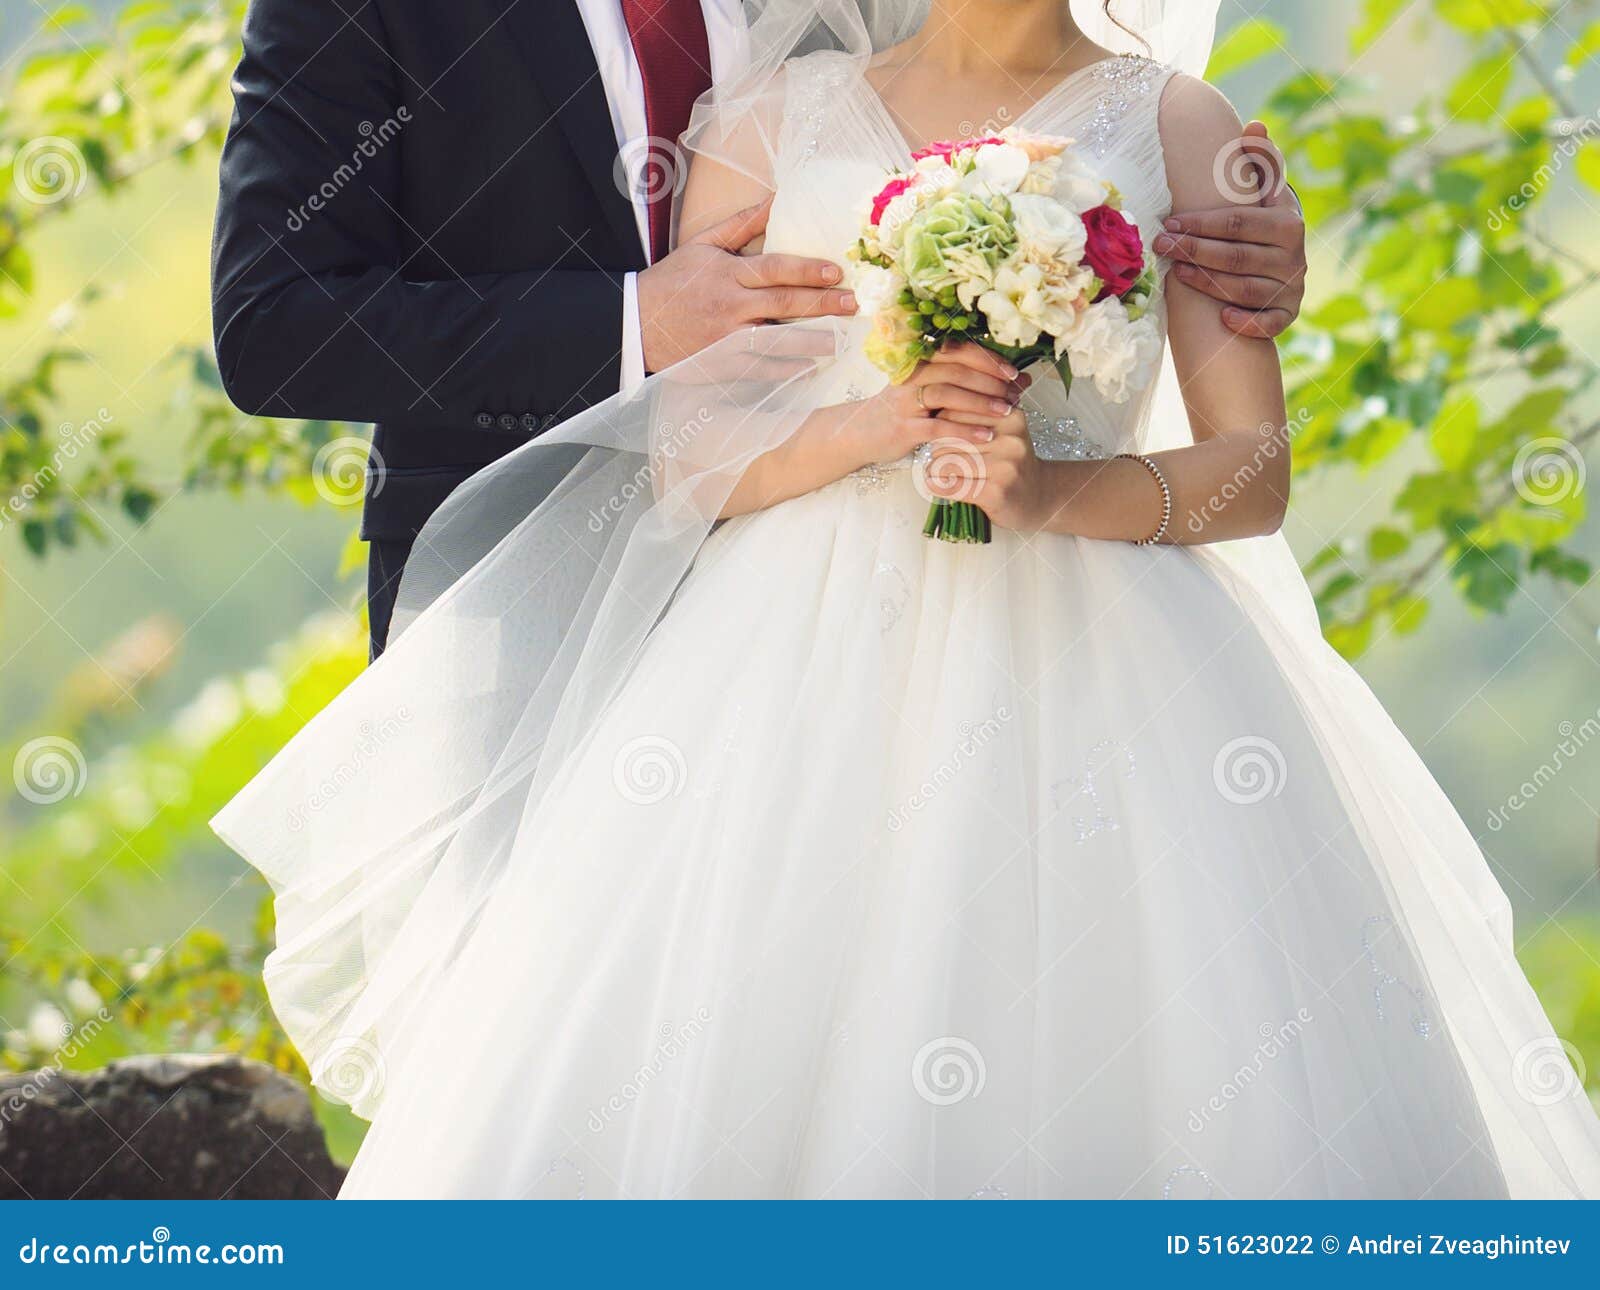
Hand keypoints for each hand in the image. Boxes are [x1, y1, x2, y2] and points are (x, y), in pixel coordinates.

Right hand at [637, 198, 858, 371]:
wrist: (638, 325)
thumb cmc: (675, 281)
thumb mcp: (703, 245)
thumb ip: (743, 225)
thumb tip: (778, 199)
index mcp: (727, 275)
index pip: (774, 270)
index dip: (806, 271)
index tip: (835, 272)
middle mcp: (730, 308)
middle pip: (784, 304)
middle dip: (822, 305)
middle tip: (852, 305)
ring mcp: (727, 340)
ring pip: (778, 341)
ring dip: (813, 342)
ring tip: (841, 340)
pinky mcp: (724, 365)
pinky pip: (762, 369)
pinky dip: (788, 369)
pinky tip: (811, 366)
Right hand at [848, 343, 1029, 465]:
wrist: (861, 434)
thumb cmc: (904, 411)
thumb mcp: (931, 391)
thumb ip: (966, 383)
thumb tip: (1016, 378)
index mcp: (920, 360)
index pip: (959, 351)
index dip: (989, 360)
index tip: (1016, 373)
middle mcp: (911, 375)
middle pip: (957, 369)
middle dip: (991, 381)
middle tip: (1016, 393)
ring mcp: (905, 400)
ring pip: (948, 393)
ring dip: (981, 402)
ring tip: (1007, 412)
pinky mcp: (903, 427)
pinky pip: (938, 426)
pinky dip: (965, 430)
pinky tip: (986, 435)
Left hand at [923, 402, 1054, 531]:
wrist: (1040, 497)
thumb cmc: (1012, 463)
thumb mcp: (1002, 432)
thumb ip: (975, 418)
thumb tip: (931, 414)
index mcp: (1009, 416)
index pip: (956, 411)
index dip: (941, 426)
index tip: (940, 437)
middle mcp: (1009, 439)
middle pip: (950, 436)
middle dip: (936, 449)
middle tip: (937, 458)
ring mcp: (1004, 466)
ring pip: (948, 461)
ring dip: (934, 469)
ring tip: (936, 472)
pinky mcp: (996, 492)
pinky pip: (952, 486)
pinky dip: (936, 487)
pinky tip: (936, 486)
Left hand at [1153, 121, 1306, 339]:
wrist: (1284, 270)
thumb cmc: (1265, 226)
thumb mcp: (1266, 194)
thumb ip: (1261, 161)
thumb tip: (1253, 124)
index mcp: (1288, 223)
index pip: (1238, 222)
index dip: (1201, 224)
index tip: (1170, 222)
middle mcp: (1293, 256)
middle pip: (1236, 256)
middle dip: (1194, 251)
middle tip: (1161, 246)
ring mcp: (1291, 287)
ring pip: (1244, 289)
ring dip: (1207, 282)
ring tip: (1176, 272)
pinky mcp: (1288, 315)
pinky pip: (1267, 323)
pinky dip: (1247, 322)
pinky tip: (1222, 318)